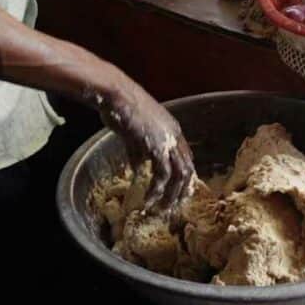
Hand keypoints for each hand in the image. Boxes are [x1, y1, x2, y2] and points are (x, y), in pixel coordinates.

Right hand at [98, 81, 194, 209]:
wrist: (116, 94)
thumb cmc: (122, 108)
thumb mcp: (134, 133)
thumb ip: (139, 152)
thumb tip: (138, 171)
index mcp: (172, 130)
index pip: (186, 158)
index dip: (184, 177)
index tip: (179, 192)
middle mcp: (174, 137)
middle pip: (188, 170)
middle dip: (182, 191)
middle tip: (175, 207)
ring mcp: (167, 141)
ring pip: (179, 176)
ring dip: (171, 195)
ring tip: (162, 209)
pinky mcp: (156, 147)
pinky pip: (161, 175)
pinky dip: (156, 190)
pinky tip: (148, 199)